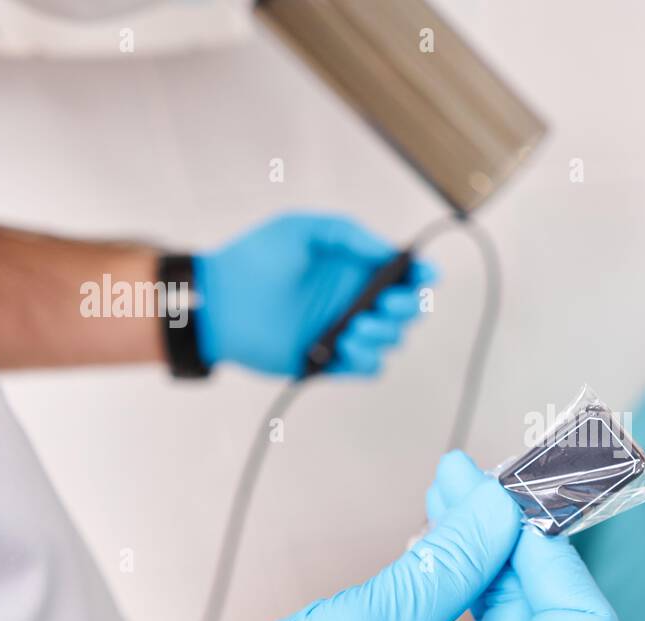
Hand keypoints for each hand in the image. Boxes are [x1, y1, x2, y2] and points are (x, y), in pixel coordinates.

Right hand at [121, 451, 617, 620]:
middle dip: (507, 541)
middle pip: (544, 619)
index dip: (549, 552)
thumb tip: (500, 506)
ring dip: (480, 559)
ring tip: (445, 496)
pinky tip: (431, 549)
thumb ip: (453, 558)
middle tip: (464, 479)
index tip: (504, 500)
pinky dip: (457, 593)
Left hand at [193, 212, 435, 376]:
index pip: (403, 273)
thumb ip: (350, 235)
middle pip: (407, 309)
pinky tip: (345, 345)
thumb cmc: (254, 260)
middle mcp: (355, 300)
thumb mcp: (301, 229)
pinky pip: (370, 367)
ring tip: (354, 327)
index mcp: (354, 267)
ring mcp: (345, 331)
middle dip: (407, 307)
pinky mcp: (331, 360)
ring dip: (384, 333)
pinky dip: (367, 359)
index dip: (422, 274)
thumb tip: (389, 251)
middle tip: (384, 303)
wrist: (218, 303)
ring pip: (392, 340)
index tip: (425, 275)